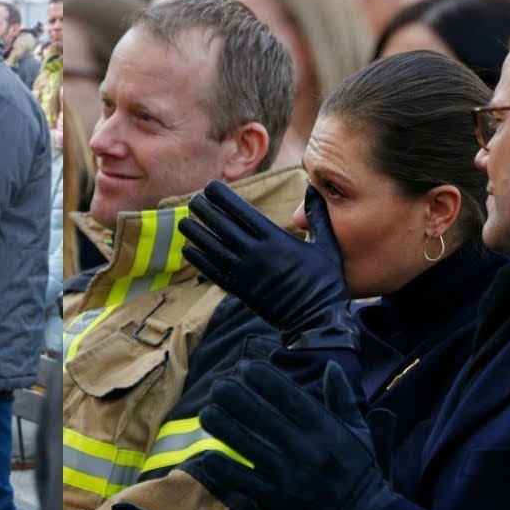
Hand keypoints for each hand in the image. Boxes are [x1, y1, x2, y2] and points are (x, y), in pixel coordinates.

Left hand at [179, 182, 355, 349]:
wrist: (316, 321)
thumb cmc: (325, 282)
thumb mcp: (327, 245)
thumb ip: (317, 215)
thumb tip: (312, 187)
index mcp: (275, 240)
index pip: (242, 212)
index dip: (223, 198)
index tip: (210, 187)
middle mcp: (256, 255)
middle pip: (223, 227)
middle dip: (206, 212)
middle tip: (193, 200)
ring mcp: (246, 274)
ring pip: (214, 249)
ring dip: (197, 234)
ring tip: (183, 221)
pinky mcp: (241, 292)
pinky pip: (214, 272)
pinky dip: (199, 260)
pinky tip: (188, 249)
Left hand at [199, 361, 395, 509]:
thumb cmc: (361, 476)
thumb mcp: (360, 434)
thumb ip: (343, 400)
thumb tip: (333, 367)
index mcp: (325, 429)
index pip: (288, 396)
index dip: (262, 379)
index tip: (244, 367)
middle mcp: (305, 448)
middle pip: (261, 415)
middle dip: (235, 396)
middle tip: (218, 385)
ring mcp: (289, 475)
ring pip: (247, 444)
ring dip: (223, 426)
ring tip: (206, 412)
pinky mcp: (278, 501)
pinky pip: (244, 481)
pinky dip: (225, 469)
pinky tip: (208, 457)